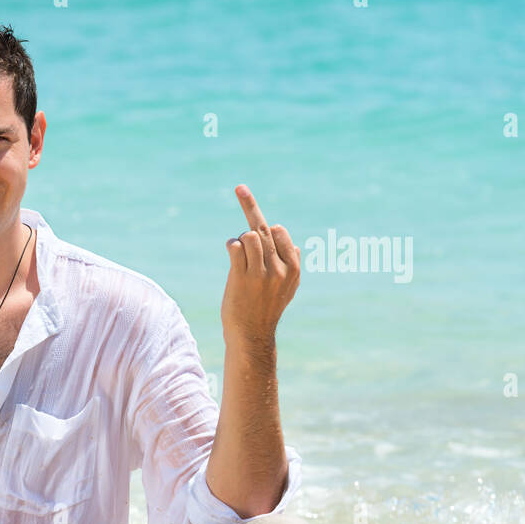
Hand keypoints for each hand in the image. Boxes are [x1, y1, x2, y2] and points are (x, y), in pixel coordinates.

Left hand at [221, 185, 298, 346]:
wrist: (251, 336)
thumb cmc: (265, 309)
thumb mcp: (287, 288)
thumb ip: (290, 264)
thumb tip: (291, 242)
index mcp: (293, 268)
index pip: (280, 232)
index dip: (267, 230)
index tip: (257, 226)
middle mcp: (280, 268)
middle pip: (264, 228)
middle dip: (249, 206)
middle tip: (240, 187)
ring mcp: (261, 273)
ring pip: (250, 235)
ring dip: (240, 239)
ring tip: (238, 252)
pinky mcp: (242, 278)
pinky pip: (235, 246)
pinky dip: (231, 245)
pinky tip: (232, 252)